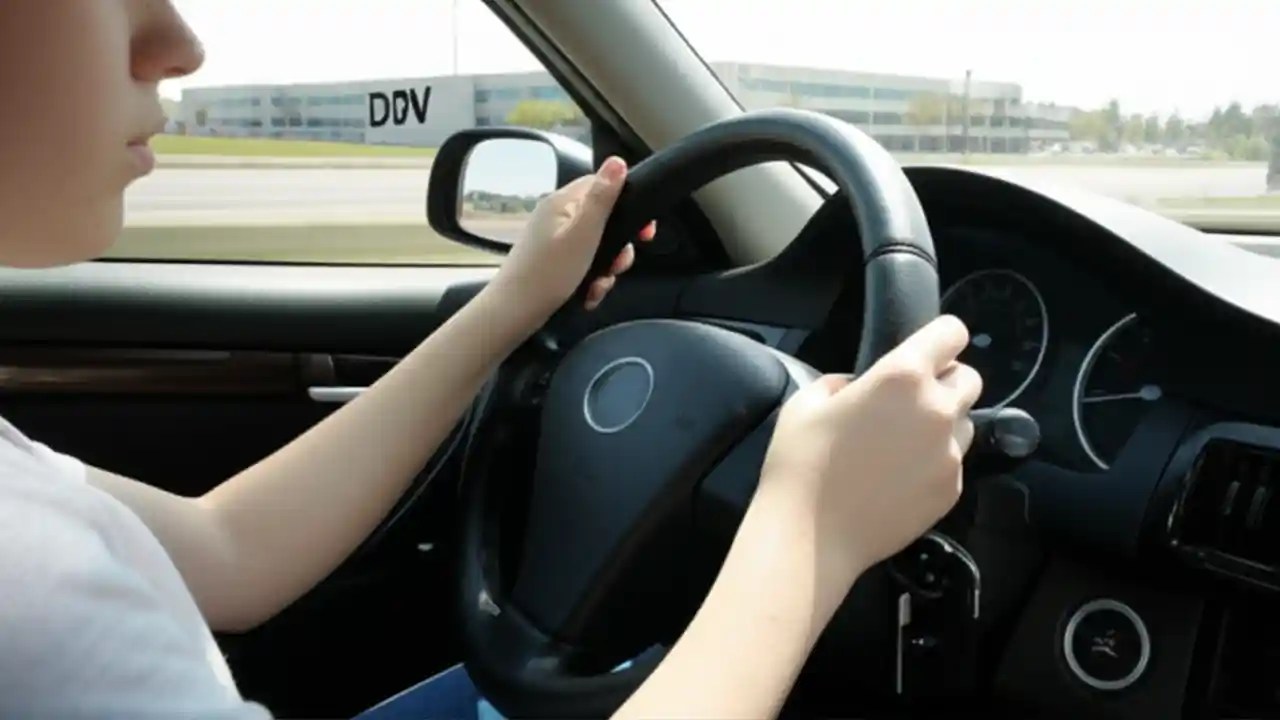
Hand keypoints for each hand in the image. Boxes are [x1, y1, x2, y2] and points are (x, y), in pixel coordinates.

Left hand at [491, 156, 655, 321]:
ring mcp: (553, 239)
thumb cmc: (549, 274)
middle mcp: (556, 216)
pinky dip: (590, 279)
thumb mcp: (584, 234)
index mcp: (562, 202)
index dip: (627, 203)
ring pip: (596, 245)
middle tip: (617, 266)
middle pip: (603, 219)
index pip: (602, 184)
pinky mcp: (552, 260)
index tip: (644, 231)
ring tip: (598, 286)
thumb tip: (617, 161)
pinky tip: (588, 294)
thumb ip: (602, 198)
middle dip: (617, 246)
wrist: (514, 313)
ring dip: (605, 268)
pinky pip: (582, 263)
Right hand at [753, 315, 982, 610]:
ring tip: (902, 444)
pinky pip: (952, 462)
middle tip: (908, 401)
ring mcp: (949, 454)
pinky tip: (897, 478)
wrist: (810, 537)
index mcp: (902, 377)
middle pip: (968, 379)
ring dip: (942, 424)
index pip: (951, 333)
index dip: (939, 338)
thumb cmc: (800, 463)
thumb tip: (860, 387)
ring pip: (964, 423)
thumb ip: (844, 382)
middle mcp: (937, 410)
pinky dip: (933, 463)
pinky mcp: (951, 490)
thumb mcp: (807, 402)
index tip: (925, 350)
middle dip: (944, 382)